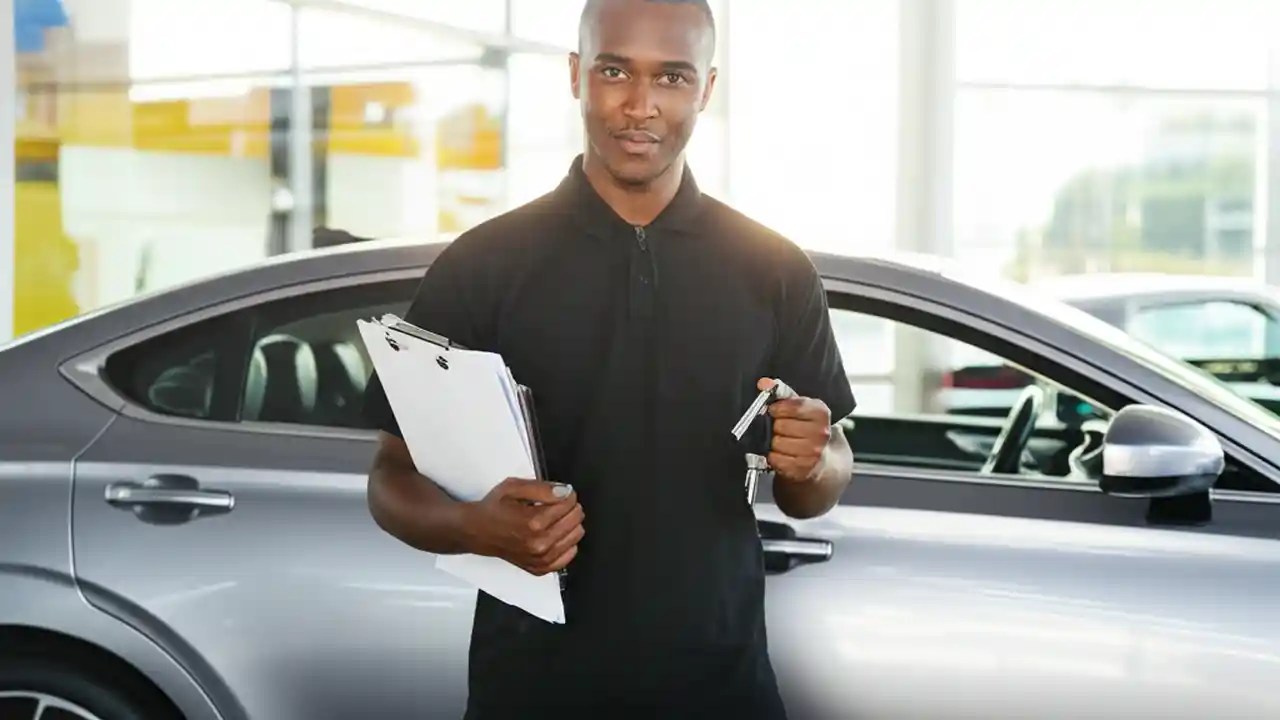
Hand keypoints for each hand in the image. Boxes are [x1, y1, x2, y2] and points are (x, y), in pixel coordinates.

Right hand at [465, 478, 584, 575]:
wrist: (478, 531)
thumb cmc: (494, 509)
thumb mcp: (513, 487)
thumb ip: (542, 488)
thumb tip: (565, 492)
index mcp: (533, 522)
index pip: (569, 503)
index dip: (567, 493)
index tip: (559, 492)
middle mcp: (539, 543)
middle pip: (575, 519)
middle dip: (570, 507)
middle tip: (557, 504)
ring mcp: (540, 558)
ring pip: (576, 535)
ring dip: (569, 524)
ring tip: (554, 518)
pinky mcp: (540, 568)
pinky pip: (569, 555)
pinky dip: (567, 543)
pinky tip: (556, 534)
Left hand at [759, 378, 831, 484]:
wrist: (819, 460)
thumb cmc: (805, 429)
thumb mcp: (798, 406)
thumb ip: (781, 392)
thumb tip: (763, 383)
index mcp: (821, 412)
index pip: (792, 405)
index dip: (778, 408)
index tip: (775, 411)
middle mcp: (821, 433)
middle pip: (781, 425)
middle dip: (776, 426)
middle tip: (780, 429)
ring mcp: (813, 452)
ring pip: (777, 443)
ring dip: (774, 442)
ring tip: (782, 441)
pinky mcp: (803, 469)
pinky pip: (775, 459)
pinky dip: (774, 457)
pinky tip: (782, 454)